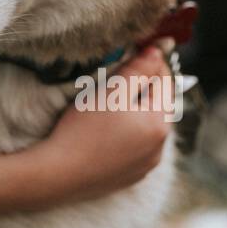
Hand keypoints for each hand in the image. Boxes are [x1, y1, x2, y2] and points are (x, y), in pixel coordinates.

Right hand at [23, 43, 173, 205]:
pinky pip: (135, 148)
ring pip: (146, 128)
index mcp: (160, 124)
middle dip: (142, 88)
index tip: (139, 50)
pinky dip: (126, 135)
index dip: (153, 63)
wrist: (59, 175)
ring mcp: (145, 166)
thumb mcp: (111, 91)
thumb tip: (160, 51)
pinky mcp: (129, 177)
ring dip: (134, 112)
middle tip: (117, 77)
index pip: (167, 83)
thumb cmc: (83, 129)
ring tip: (108, 105)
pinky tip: (104, 131)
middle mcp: (159, 148)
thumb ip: (139, 69)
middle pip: (157, 106)